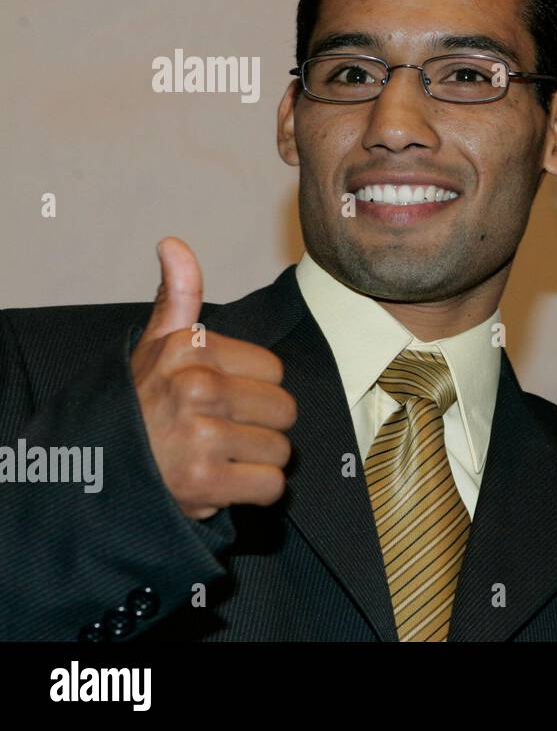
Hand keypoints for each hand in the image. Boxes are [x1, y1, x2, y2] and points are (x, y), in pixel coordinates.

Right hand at [129, 237, 296, 519]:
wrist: (94, 473)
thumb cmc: (138, 406)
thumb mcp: (153, 346)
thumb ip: (177, 296)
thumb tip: (173, 242)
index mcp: (191, 349)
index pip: (275, 371)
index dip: (253, 390)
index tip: (218, 401)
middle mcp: (197, 386)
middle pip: (284, 410)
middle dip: (260, 428)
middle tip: (220, 435)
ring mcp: (201, 435)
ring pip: (281, 449)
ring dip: (255, 462)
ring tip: (216, 459)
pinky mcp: (205, 481)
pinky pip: (271, 485)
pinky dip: (253, 493)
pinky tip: (222, 485)